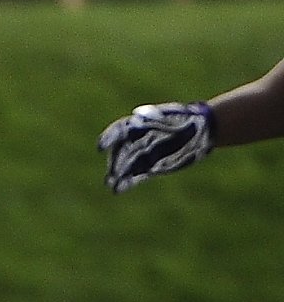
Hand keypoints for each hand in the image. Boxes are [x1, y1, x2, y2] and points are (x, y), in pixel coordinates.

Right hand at [99, 102, 214, 192]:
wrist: (200, 129)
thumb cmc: (185, 116)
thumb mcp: (171, 112)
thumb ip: (155, 114)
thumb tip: (137, 114)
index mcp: (138, 124)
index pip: (118, 130)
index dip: (108, 138)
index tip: (101, 146)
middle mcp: (136, 140)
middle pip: (120, 153)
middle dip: (114, 164)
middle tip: (111, 174)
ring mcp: (143, 154)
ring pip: (126, 166)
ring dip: (118, 176)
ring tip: (111, 185)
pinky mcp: (150, 166)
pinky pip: (136, 175)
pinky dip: (128, 182)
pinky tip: (118, 189)